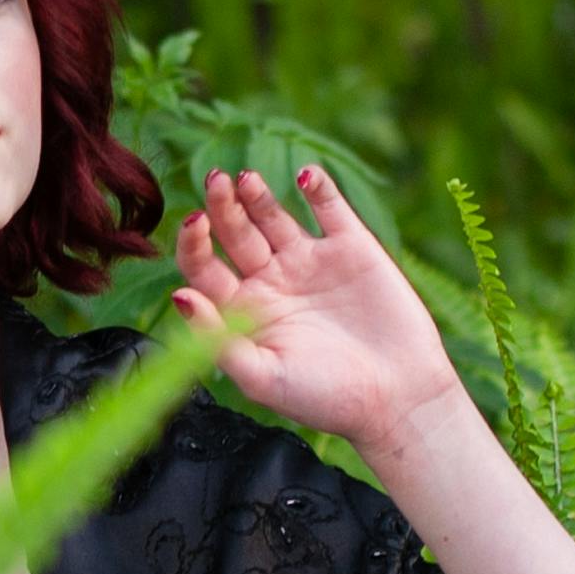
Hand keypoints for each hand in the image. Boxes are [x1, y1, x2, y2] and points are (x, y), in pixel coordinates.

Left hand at [169, 166, 471, 453]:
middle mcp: (271, 280)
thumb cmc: (323, 398)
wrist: (396, 398)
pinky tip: (305, 175)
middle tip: (214, 181)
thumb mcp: (262, 377)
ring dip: (258, 195)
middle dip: (221, 207)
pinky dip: (319, 188)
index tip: (194, 224)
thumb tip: (179, 296)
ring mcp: (310, 261)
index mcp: (242, 310)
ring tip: (245, 178)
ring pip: (274, 216)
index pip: (204, 267)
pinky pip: (330, 209)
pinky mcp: (352, 248)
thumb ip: (217, 340)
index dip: (194, 244)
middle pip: (235, 233)